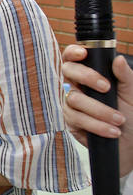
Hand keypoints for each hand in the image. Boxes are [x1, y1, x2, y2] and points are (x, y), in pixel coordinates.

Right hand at [62, 45, 132, 175]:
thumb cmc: (129, 112)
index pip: (72, 58)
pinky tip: (112, 130)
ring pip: (75, 99)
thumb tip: (118, 59)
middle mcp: (75, 86)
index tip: (84, 53)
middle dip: (87, 77)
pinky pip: (78, 119)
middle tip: (106, 88)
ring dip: (100, 110)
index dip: (73, 53)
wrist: (130, 141)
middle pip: (68, 72)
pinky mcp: (70, 122)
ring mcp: (70, 104)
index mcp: (87, 74)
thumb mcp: (131, 92)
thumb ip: (125, 76)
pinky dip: (97, 125)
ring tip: (119, 119)